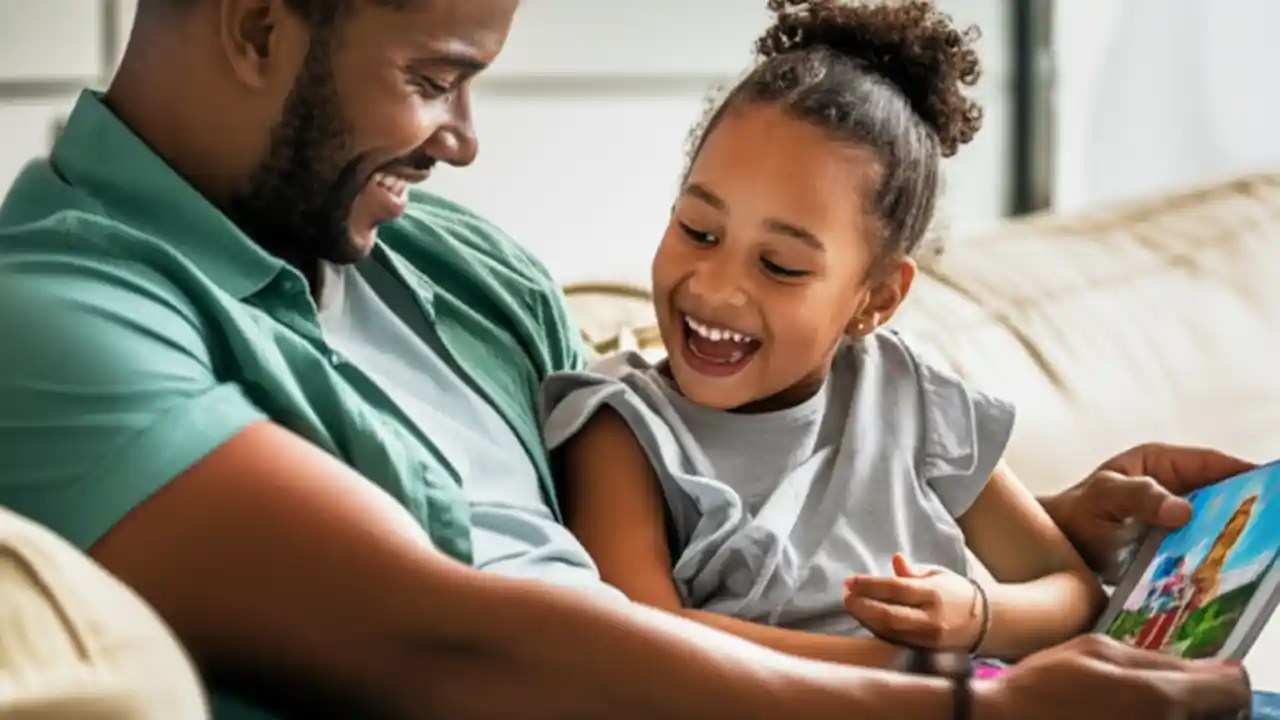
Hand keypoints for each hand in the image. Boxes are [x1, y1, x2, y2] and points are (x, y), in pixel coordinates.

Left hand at [843, 554, 983, 649]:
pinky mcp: (925, 653)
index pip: (894, 589)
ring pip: (888, 632)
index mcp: (933, 594)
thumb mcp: (937, 575)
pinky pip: (895, 643)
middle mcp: (930, 619)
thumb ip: (913, 571)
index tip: (849, 581)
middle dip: (861, 605)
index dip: (868, 585)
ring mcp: (927, 640)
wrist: (985, 623)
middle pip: (887, 615)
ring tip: (851, 605)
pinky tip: (865, 620)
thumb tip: (895, 560)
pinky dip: (877, 631)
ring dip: (865, 619)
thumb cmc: (955, 593)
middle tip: (845, 595)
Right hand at [977, 634, 1249, 719]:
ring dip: (1172, 711)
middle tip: (1157, 688)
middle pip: (1216, 710)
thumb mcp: (1093, 650)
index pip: (1233, 686)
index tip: (1201, 673)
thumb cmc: (1041, 688)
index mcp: (1161, 696)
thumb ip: (1149, 656)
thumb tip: (1191, 666)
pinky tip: (1116, 716)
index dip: (1219, 675)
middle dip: (1196, 696)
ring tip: (1129, 705)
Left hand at [1040, 444, 1254, 578]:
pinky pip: (1200, 548)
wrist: (1052, 547)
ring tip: (1258, 555)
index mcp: (1160, 463)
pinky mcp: (1169, 545)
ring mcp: (1172, 518)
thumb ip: (1139, 497)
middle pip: (1222, 496)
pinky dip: (1213, 559)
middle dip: (1248, 511)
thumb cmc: (1073, 513)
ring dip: (1232, 539)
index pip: (1214, 464)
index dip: (1248, 474)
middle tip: (1269, 532)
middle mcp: (1171, 488)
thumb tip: (1183, 510)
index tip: (1273, 490)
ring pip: (1214, 525)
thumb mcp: (1103, 497)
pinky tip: (1229, 575)